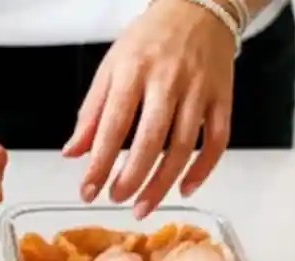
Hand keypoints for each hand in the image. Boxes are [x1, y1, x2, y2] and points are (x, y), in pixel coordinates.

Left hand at [63, 0, 236, 218]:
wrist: (197, 8)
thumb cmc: (148, 41)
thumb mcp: (110, 68)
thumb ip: (91, 112)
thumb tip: (71, 153)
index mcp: (133, 71)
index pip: (113, 125)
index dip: (99, 163)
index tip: (87, 191)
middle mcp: (168, 80)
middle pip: (151, 139)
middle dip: (131, 177)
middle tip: (116, 200)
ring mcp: (198, 89)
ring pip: (184, 146)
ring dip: (163, 183)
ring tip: (142, 206)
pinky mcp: (222, 97)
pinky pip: (218, 140)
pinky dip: (204, 169)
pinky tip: (185, 188)